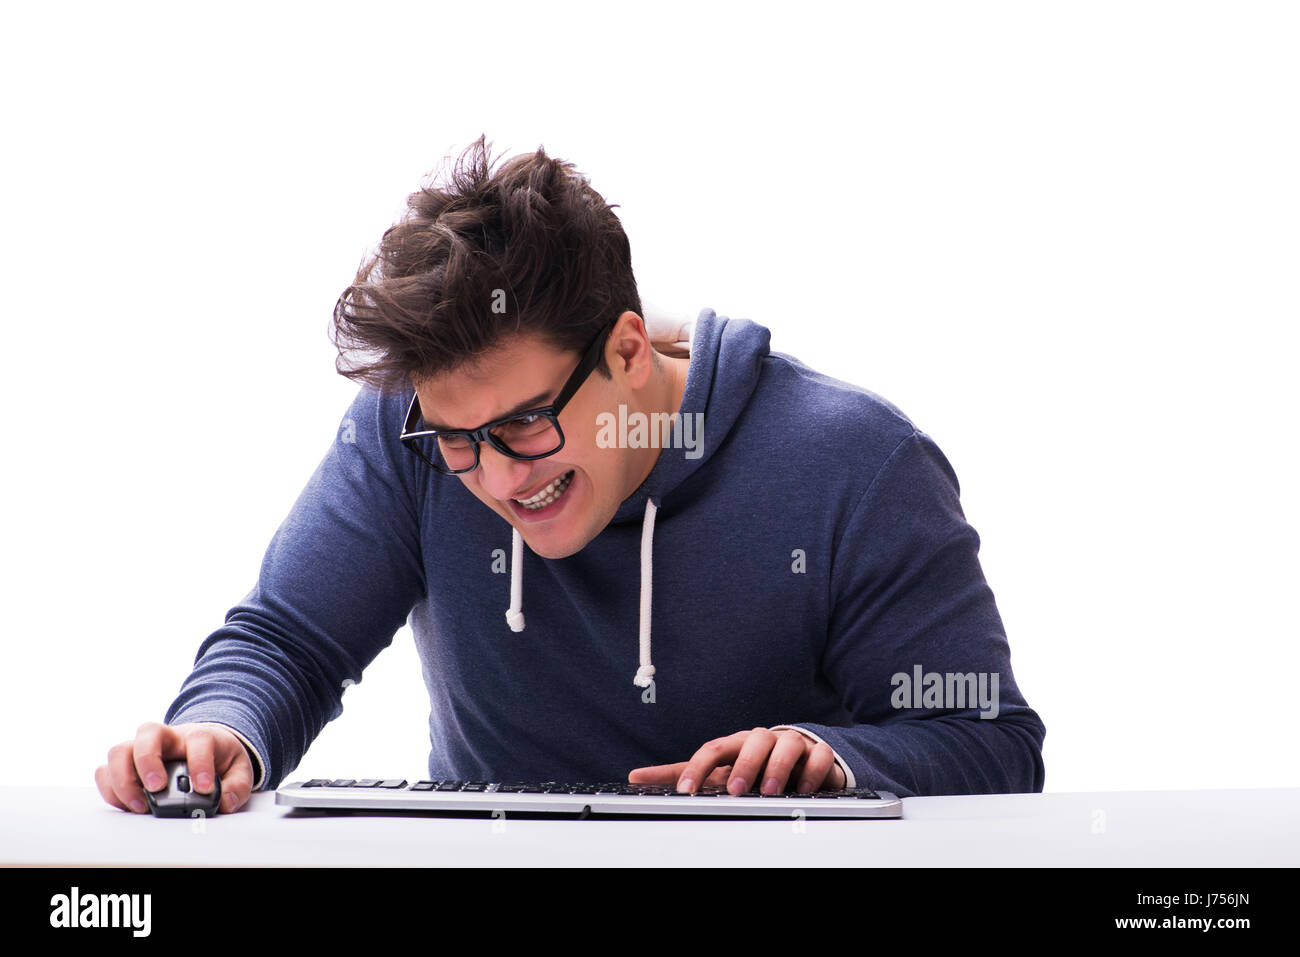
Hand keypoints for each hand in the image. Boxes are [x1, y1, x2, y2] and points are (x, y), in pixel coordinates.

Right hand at [95, 721, 253, 814]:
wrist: (205, 746)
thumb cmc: (219, 757)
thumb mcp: (238, 769)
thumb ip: (238, 785)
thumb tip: (226, 801)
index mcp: (199, 736)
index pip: (198, 739)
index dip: (200, 762)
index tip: (204, 787)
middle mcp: (167, 738)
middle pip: (148, 733)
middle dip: (148, 761)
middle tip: (157, 788)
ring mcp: (143, 749)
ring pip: (120, 751)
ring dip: (123, 779)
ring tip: (139, 806)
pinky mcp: (127, 765)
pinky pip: (106, 771)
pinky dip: (110, 789)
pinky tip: (126, 805)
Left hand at [628, 727, 846, 794]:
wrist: (799, 759)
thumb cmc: (751, 764)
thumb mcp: (716, 769)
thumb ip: (680, 773)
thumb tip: (634, 776)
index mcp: (736, 742)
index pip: (714, 748)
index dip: (699, 767)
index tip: (686, 790)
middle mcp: (763, 739)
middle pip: (751, 742)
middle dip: (743, 766)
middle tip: (734, 790)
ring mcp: (792, 743)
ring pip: (785, 745)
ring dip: (776, 768)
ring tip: (767, 792)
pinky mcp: (818, 754)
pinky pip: (818, 756)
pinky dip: (811, 771)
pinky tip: (802, 789)